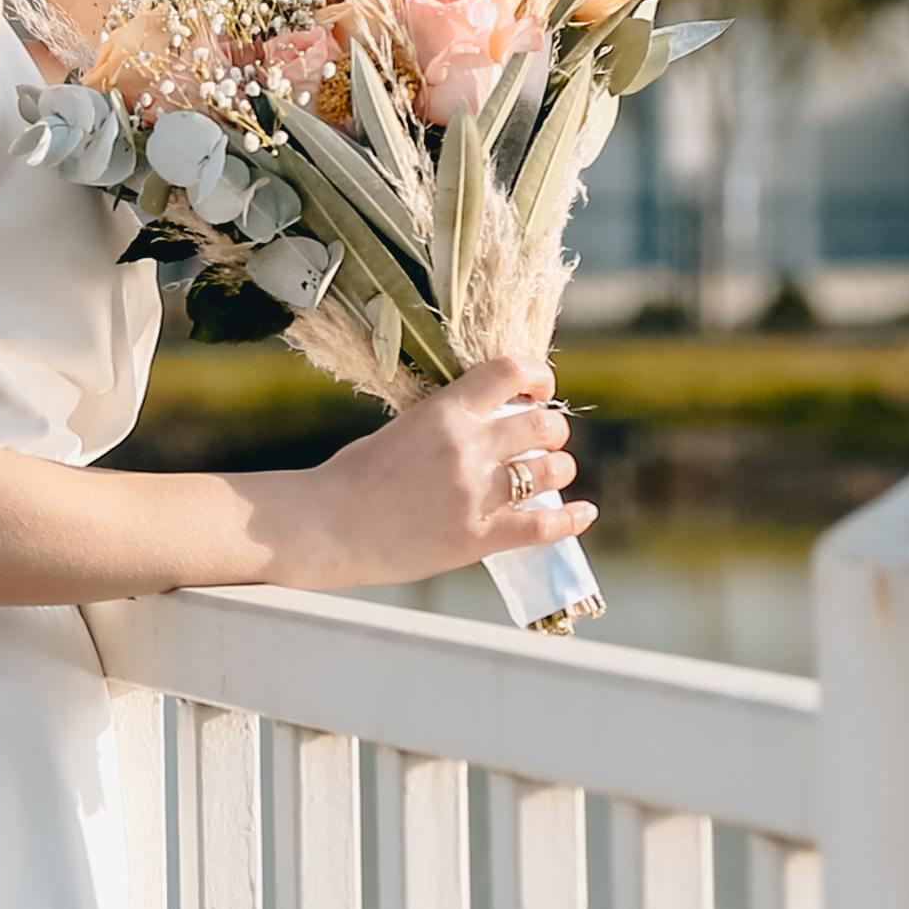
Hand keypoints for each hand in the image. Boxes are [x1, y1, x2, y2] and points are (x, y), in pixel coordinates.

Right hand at [276, 362, 588, 591]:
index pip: (511, 371)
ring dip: (559, 470)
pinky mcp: (477, 537)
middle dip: (553, 431)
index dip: (538, 377)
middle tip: (546, 441)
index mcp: (445, 412)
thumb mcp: (400, 430)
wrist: (325, 527)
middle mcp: (468, 447)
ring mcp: (475, 493)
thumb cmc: (351, 479)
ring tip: (552, 475)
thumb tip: (486, 422)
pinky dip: (570, 520)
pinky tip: (583, 514)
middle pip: (544, 424)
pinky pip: (543, 526)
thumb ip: (446, 424)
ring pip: (552, 470)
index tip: (541, 388)